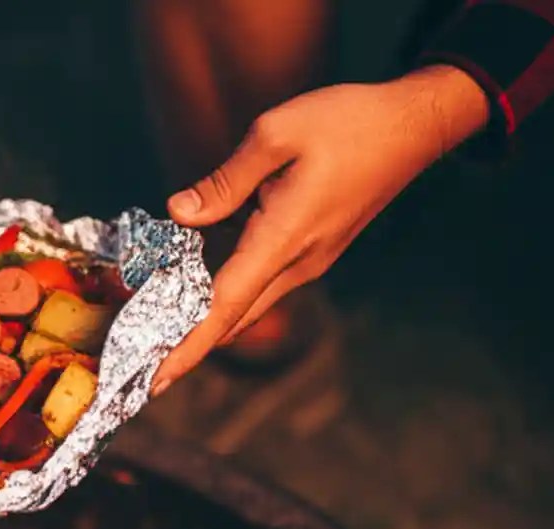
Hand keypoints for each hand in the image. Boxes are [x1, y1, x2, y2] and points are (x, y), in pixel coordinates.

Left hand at [150, 64, 489, 395]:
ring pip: (249, 305)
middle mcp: (299, 262)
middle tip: (142, 373)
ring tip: (159, 339)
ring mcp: (310, 261)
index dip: (187, 345)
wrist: (412, 127)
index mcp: (284, 237)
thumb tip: (178, 213)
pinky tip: (197, 287)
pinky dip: (226, 297)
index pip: (225, 304)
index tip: (157, 381)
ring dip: (206, 324)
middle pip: (233, 318)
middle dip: (187, 348)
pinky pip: (262, 285)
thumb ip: (224, 181)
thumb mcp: (275, 134)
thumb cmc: (347, 122)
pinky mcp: (314, 251)